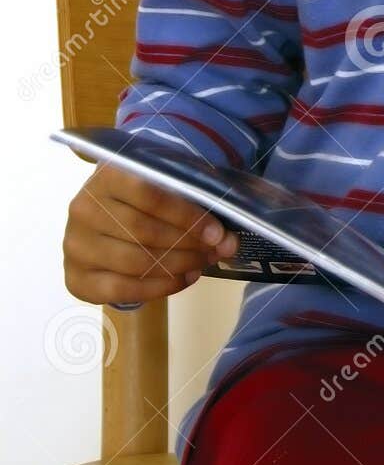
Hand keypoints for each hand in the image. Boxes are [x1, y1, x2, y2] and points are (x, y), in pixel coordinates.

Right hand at [64, 163, 239, 304]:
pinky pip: (123, 289)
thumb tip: (227, 240)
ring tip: (202, 264)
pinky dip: (160, 287)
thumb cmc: (141, 199)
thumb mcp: (162, 185)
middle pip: (145, 232)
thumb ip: (192, 203)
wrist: (102, 219)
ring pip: (136, 262)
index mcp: (107, 174)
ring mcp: (75, 245)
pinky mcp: (76, 278)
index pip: (151, 196)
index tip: (218, 232)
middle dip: (189, 245)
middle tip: (218, 251)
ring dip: (178, 266)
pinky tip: (183, 279)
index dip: (188, 216)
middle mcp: (84, 208)